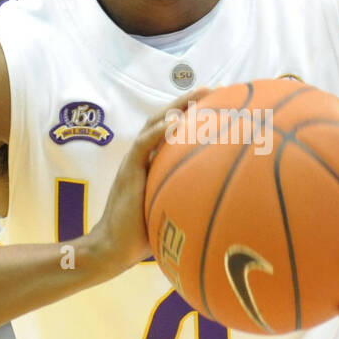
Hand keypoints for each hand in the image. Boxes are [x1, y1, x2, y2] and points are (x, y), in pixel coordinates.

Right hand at [86, 87, 211, 275]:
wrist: (113, 248)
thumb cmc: (142, 237)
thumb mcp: (171, 213)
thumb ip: (189, 202)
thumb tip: (225, 210)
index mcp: (152, 165)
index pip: (171, 132)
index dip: (191, 116)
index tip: (216, 105)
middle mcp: (143, 158)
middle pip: (164, 120)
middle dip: (187, 103)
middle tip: (213, 90)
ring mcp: (134, 163)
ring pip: (153, 124)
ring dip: (175, 107)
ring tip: (198, 95)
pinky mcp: (128, 171)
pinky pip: (143, 145)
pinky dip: (159, 131)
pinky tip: (177, 121)